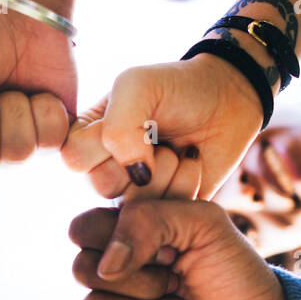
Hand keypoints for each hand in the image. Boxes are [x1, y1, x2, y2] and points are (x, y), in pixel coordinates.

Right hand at [69, 199, 292, 299]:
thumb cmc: (235, 276)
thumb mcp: (203, 224)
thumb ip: (147, 220)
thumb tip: (105, 266)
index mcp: (125, 236)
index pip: (81, 229)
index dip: (116, 238)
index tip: (166, 248)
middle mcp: (110, 274)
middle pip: (82, 270)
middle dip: (142, 280)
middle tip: (179, 283)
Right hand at [81, 54, 266, 199]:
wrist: (226, 101)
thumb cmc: (176, 88)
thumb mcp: (137, 85)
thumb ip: (118, 126)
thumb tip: (136, 176)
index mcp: (87, 139)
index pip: (73, 158)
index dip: (105, 141)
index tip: (133, 119)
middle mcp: (103, 171)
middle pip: (101, 186)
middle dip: (141, 156)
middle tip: (159, 135)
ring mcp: (133, 195)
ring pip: (133, 205)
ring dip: (165, 171)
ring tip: (176, 150)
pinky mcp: (163, 211)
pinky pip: (165, 215)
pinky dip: (184, 186)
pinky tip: (191, 165)